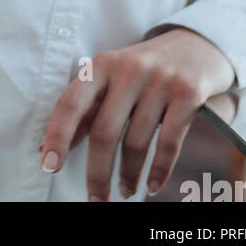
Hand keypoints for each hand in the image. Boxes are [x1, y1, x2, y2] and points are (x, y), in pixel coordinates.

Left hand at [39, 27, 236, 201]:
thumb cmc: (144, 69)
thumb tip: (58, 144)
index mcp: (101, 65)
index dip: (57, 135)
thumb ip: (90, 108)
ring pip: (136, 141)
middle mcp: (127, 70)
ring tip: (125, 192)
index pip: (71, 103)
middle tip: (96, 200)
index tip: (49, 164)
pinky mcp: (188, 93)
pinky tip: (152, 185)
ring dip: (128, 175)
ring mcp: (159, 80)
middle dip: (97, 172)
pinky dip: (159, 170)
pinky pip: (169, 142)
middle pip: (104, 131)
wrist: (195, 45)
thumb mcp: (113, 79)